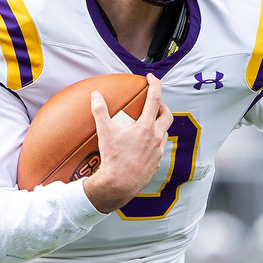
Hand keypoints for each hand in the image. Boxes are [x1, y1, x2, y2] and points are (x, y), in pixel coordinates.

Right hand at [83, 73, 172, 212]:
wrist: (119, 185)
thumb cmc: (113, 159)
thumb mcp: (105, 132)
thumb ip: (100, 111)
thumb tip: (95, 95)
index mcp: (146, 127)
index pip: (154, 99)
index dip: (155, 84)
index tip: (151, 77)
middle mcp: (156, 138)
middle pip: (167, 115)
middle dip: (162, 107)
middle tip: (155, 105)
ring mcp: (158, 152)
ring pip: (165, 133)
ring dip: (159, 126)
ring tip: (148, 125)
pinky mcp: (156, 163)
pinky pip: (159, 149)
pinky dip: (155, 143)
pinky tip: (144, 146)